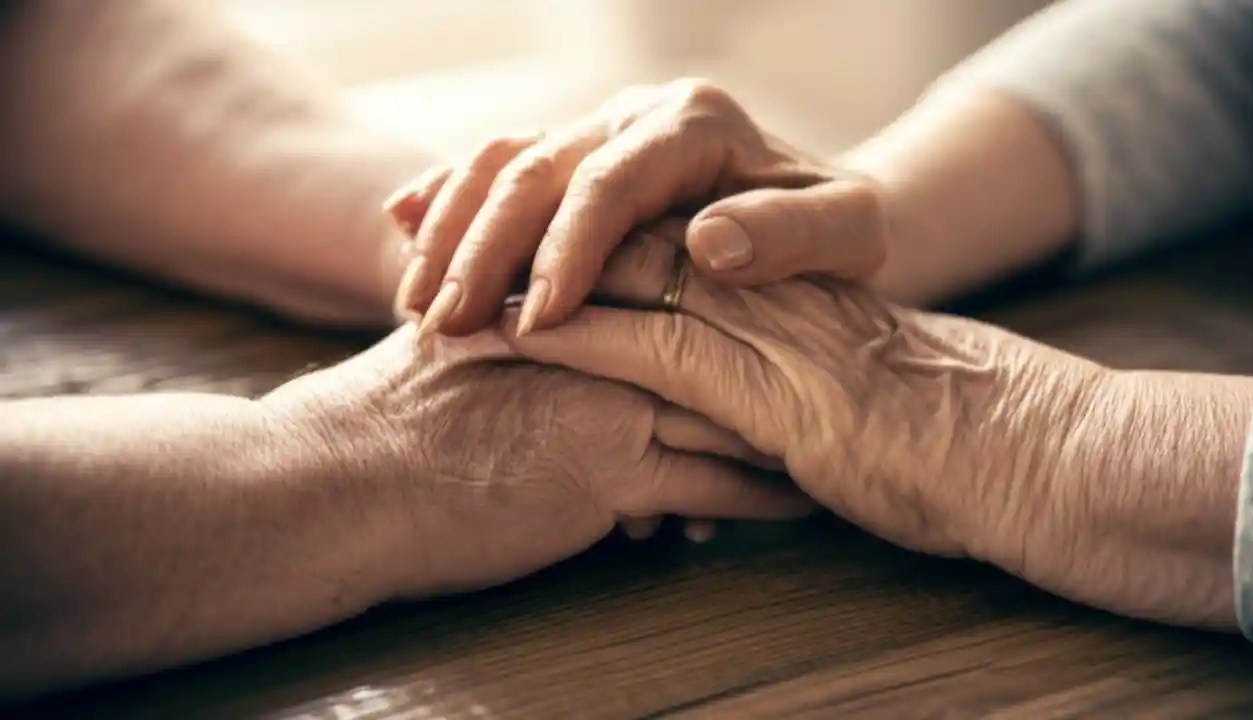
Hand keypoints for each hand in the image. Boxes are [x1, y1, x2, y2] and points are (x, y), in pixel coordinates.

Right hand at [260, 323, 808, 596]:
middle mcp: (598, 330)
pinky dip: (766, 496)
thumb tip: (551, 337)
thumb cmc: (388, 418)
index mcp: (564, 290)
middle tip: (833, 373)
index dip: (729, 305)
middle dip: (779, 358)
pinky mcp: (611, 467)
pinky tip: (803, 501)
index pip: (670, 284)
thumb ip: (521, 330)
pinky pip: (715, 481)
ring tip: (840, 438)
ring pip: (732, 405)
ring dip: (788, 427)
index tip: (778, 321)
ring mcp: (612, 394)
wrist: (343, 479)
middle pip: (718, 336)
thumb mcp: (459, 344)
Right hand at [385, 79, 889, 334]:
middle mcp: (635, 113)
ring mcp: (596, 130)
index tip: (542, 322)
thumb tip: (709, 242)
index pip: (613, 179)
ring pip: (500, 162)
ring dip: (451, 233)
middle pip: (538, 168)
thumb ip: (791, 233)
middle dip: (486, 249)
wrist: (822, 217)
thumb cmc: (839, 238)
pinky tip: (400, 230)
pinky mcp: (572, 156)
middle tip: (448, 327)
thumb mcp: (847, 235)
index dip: (570, 248)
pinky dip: (446, 196)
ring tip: (417, 309)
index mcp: (695, 123)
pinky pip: (494, 163)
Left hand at [497, 228, 1244, 625]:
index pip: (624, 212)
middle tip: (422, 266)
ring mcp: (744, 313)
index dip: (538, 221)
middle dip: (499, 240)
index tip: (461, 239)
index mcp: (746, 248)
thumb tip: (681, 372)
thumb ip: (734, 347)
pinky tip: (491, 340)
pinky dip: (555, 339)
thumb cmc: (902, 419)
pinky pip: (633, 342)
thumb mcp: (799, 366)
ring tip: (428, 305)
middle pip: (596, 226)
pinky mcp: (750, 375)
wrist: (992, 447)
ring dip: (508, 285)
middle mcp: (740, 265)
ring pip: (601, 273)